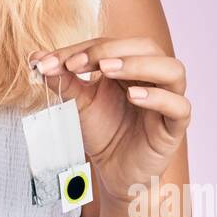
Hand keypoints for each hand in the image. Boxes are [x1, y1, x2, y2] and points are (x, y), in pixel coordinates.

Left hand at [29, 37, 190, 204]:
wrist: (113, 172)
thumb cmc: (102, 132)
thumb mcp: (78, 102)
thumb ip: (62, 79)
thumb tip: (36, 57)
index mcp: (130, 66)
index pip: (111, 44)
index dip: (84, 48)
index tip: (56, 61)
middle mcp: (153, 78)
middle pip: (147, 47)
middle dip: (113, 49)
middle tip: (82, 61)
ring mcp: (167, 100)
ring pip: (172, 70)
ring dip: (140, 65)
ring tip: (108, 69)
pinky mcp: (174, 127)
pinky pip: (179, 106)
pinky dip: (158, 98)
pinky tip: (133, 96)